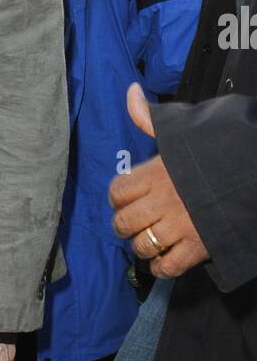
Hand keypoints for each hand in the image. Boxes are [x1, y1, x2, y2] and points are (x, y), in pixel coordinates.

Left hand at [108, 84, 208, 278]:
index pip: (117, 192)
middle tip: (136, 223)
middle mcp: (162, 201)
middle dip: (125, 225)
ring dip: (143, 247)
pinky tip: (165, 259)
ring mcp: (179, 226)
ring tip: (151, 241)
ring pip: (142, 247)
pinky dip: (162, 267)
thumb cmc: (218, 148)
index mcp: (156, 172)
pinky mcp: (198, 246)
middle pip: (123, 223)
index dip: (117, 198)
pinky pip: (167, 267)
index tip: (126, 199)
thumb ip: (150, 117)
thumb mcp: (183, 128)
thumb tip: (130, 92)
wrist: (254, 170)